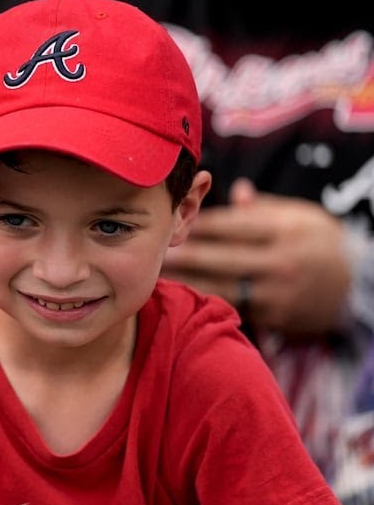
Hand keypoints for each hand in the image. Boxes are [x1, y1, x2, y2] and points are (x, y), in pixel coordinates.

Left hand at [163, 177, 349, 334]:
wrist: (354, 286)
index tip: (170, 219)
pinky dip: (206, 299)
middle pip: (219, 258)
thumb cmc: (316, 241)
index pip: (231, 225)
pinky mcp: (273, 316)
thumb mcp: (297, 215)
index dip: (197, 223)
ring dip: (186, 280)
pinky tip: (181, 295)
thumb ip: (260, 207)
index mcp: (285, 231)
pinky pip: (232, 305)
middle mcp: (280, 263)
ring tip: (155, 273)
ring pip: (221, 286)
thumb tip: (234, 188)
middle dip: (182, 253)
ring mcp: (277, 293)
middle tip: (150, 247)